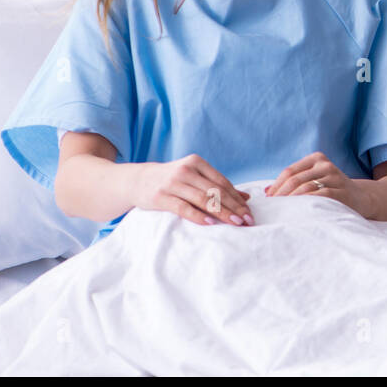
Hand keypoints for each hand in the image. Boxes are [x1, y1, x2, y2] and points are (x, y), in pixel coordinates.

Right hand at [133, 154, 252, 226]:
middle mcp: (186, 170)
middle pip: (215, 191)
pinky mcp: (161, 196)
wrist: (137, 180)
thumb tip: (246, 197)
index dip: (237, 198)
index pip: (222, 182)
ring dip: (222, 212)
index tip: (249, 211)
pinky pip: (183, 208)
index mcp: (196, 163)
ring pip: (202, 199)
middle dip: (234, 207)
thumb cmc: (172, 180)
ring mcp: (173, 183)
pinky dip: (198, 216)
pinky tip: (211, 223)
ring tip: (236, 223)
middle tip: (247, 220)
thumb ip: (217, 185)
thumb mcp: (194, 177)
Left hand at [265, 152, 376, 219]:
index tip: (269, 200)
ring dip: (290, 201)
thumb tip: (266, 192)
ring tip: (282, 211)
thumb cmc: (331, 190)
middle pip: (295, 179)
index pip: (289, 171)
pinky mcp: (341, 191)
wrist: (360, 197)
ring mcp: (335, 177)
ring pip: (305, 188)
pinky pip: (318, 197)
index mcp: (317, 158)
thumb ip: (294, 182)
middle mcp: (325, 165)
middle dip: (280, 195)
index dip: (276, 186)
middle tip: (272, 207)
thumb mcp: (314, 179)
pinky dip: (305, 204)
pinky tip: (298, 212)